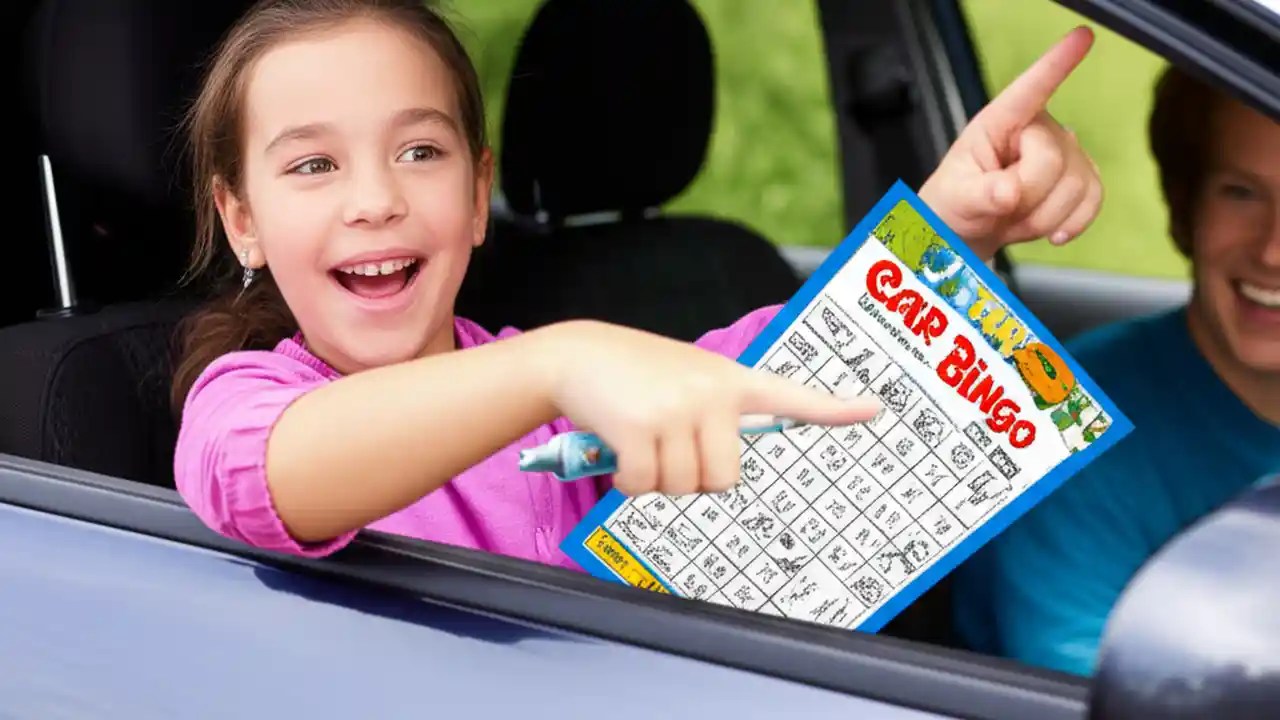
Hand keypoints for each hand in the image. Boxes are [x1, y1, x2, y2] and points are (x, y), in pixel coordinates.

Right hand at [542, 321, 880, 495]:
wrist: (575, 356)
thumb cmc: (631, 376)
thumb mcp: (684, 380)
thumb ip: (713, 415)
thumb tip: (719, 475)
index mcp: (729, 380)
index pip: (790, 394)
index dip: (832, 407)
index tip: (872, 409)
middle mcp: (711, 392)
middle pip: (724, 479)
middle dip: (691, 478)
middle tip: (665, 449)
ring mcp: (677, 408)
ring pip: (683, 486)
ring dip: (654, 479)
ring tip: (636, 440)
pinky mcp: (641, 426)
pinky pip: (644, 485)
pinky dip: (626, 482)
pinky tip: (615, 451)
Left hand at [919, 26, 1102, 260]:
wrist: (970, 232)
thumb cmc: (955, 204)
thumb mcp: (955, 199)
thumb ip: (980, 195)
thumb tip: (1009, 192)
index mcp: (998, 123)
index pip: (1029, 91)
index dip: (1056, 64)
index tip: (1082, 36)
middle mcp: (1037, 130)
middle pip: (1053, 160)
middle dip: (1028, 197)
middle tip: (1000, 209)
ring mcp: (1065, 152)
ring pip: (1076, 185)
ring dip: (1043, 217)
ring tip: (1014, 218)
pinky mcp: (1083, 179)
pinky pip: (1094, 199)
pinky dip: (1074, 223)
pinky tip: (1053, 234)